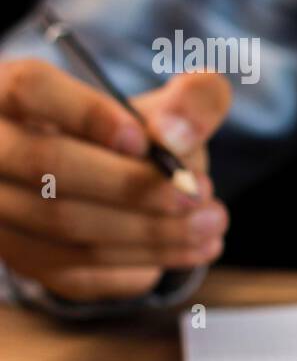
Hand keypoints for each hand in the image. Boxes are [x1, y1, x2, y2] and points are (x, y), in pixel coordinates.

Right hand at [0, 60, 231, 300]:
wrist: (114, 184)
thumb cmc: (136, 138)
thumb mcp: (167, 109)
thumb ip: (192, 103)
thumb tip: (178, 137)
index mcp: (13, 91)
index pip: (31, 89)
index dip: (88, 114)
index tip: (145, 140)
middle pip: (47, 166)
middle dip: (134, 185)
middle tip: (199, 194)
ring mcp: (0, 211)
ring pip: (64, 226)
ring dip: (150, 231)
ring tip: (212, 225)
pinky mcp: (22, 259)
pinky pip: (75, 271)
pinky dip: (139, 264)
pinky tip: (192, 251)